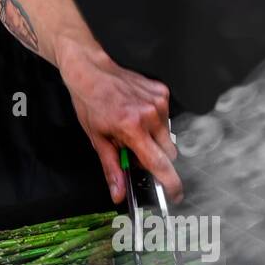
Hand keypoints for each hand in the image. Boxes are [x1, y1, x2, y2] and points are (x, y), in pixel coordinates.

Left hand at [58, 42, 181, 203]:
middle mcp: (150, 115)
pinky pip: (167, 117)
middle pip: (169, 153)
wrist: (90, 69)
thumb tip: (119, 193)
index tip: (174, 194)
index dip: (170, 184)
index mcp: (132, 129)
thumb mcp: (97, 139)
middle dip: (156, 158)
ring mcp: (159, 101)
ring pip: (168, 135)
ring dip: (155, 138)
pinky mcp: (162, 91)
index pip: (160, 164)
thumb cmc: (90, 102)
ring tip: (133, 128)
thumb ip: (112, 168)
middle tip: (135, 151)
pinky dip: (155, 121)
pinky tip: (138, 113)